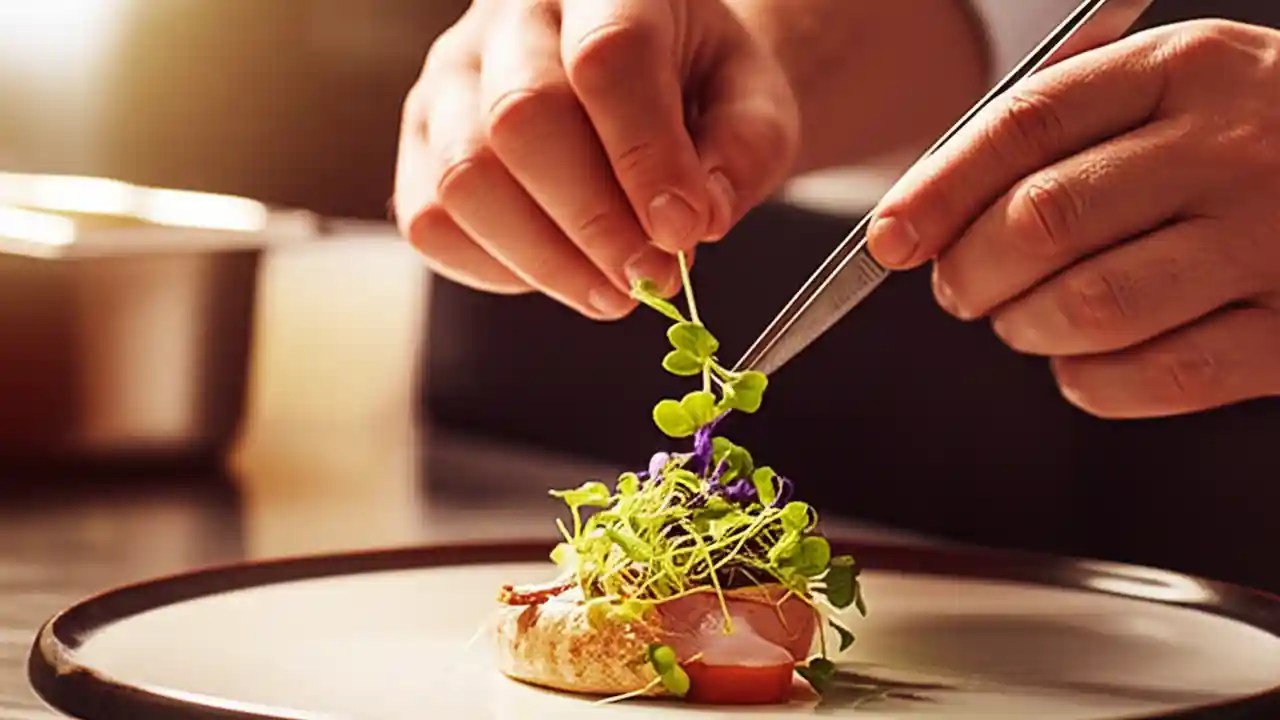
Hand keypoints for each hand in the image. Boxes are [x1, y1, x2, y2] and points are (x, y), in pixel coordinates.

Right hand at [394, 0, 797, 319]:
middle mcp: (510, 17)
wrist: (640, 71)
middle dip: (593, 222)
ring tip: (614, 290)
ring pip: (465, 180)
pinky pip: (434, 223)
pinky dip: (499, 269)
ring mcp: (449, 78)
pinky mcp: (419, 143)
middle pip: (522, 118)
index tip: (683, 233)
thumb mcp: (752, 103)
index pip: (608, 57)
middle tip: (650, 279)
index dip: (645, 157)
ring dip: (547, 260)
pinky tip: (561, 270)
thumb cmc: (697, 83)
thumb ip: (740, 156)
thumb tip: (691, 223)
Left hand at [868, 20, 1279, 418]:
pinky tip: (1083, 364)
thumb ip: (1063, 131)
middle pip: (1045, 219)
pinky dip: (1090, 383)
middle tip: (961, 287)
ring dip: (1027, 328)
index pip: (1025, 124)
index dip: (937, 190)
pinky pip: (1159, 377)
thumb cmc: (1261, 137)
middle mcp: (1232, 148)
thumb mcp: (1176, 89)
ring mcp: (1272, 242)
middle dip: (970, 271)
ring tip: (1025, 321)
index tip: (889, 238)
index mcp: (1187, 71)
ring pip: (1092, 305)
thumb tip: (925, 211)